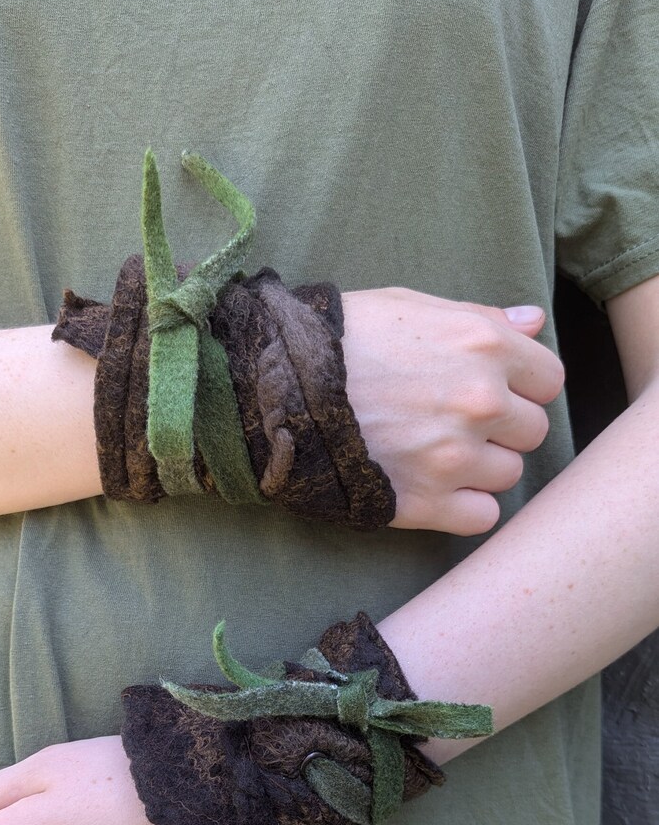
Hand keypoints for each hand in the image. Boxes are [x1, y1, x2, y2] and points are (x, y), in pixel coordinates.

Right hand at [341, 288, 565, 534]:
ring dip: (482, 468)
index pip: (548, 380)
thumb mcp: (410, 308)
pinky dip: (465, 507)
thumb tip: (533, 323)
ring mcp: (454, 457)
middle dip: (502, 428)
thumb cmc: (339, 339)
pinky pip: (483, 516)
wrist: (274, 388)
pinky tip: (435, 488)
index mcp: (483, 347)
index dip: (521, 385)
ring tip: (438, 454)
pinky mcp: (426, 502)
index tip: (492, 389)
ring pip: (508, 474)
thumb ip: (481, 318)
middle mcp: (479, 402)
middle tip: (457, 422)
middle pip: (532, 431)